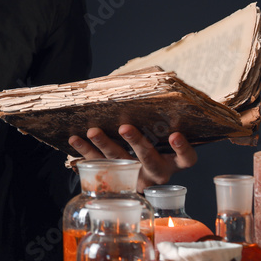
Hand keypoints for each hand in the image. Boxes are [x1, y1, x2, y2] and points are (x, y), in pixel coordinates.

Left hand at [68, 124, 197, 191]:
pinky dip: (85, 151)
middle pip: (148, 160)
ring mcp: (133, 178)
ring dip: (105, 145)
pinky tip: (75, 139)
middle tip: (125, 127)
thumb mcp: (161, 134)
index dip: (183, 149)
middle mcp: (155, 172)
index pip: (186, 159)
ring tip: (93, 131)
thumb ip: (159, 116)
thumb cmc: (152, 143)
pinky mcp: (113, 179)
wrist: (134, 179)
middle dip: (136, 142)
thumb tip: (146, 80)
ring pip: (120, 163)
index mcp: (172, 162)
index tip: (175, 135)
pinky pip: (98, 165)